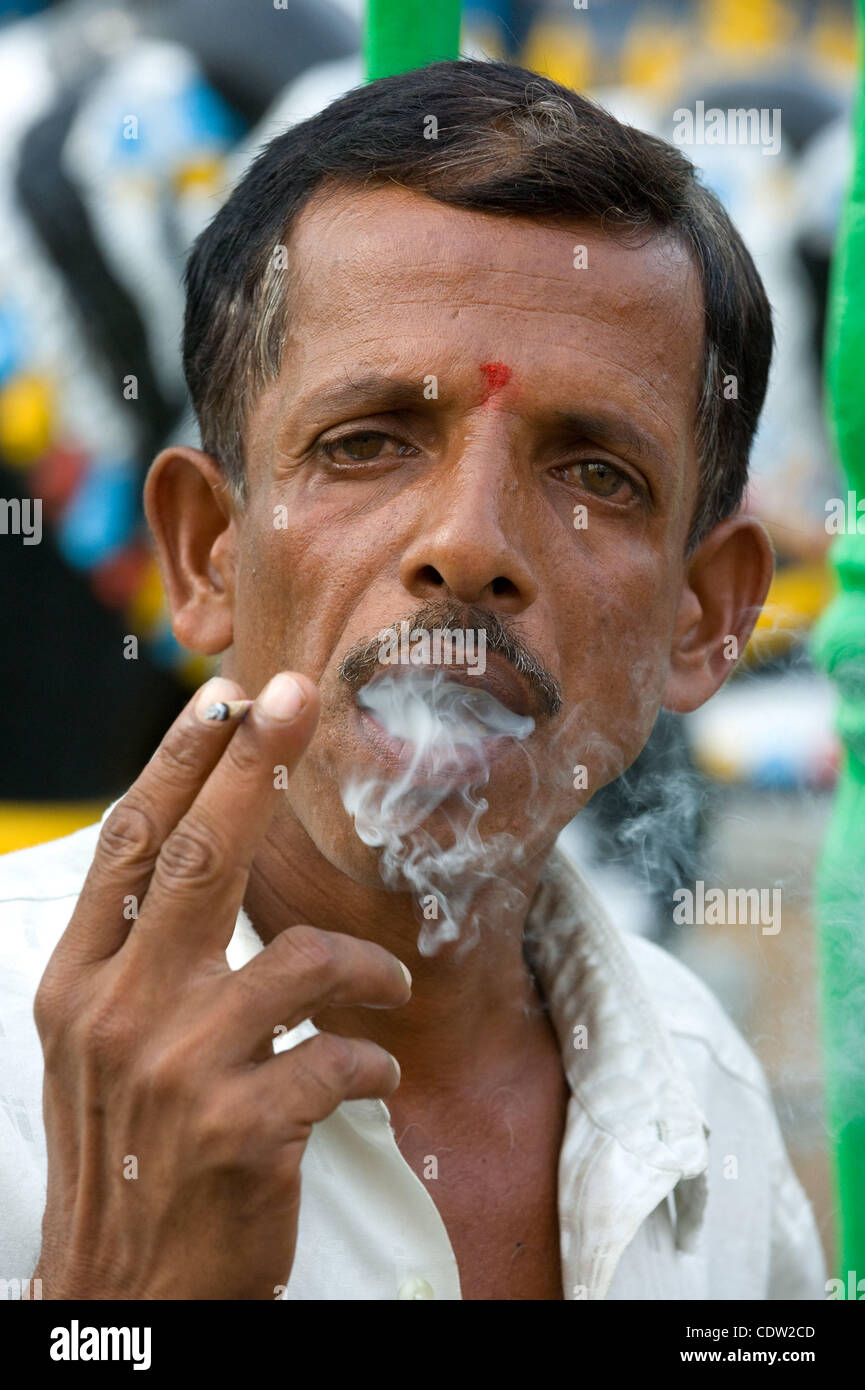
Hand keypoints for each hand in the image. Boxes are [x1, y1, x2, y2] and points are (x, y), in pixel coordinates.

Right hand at [32, 672, 408, 1298]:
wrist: (124, 1297)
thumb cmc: (131, 1154)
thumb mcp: (102, 1049)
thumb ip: (142, 960)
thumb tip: (200, 856)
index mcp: (79, 983)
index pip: (130, 848)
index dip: (177, 764)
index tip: (223, 699)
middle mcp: (115, 1012)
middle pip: (199, 858)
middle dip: (252, 766)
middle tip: (296, 698)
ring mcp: (173, 1069)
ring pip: (298, 959)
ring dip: (366, 965)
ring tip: (386, 989)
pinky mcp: (236, 1127)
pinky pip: (337, 1056)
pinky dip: (372, 1059)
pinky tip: (372, 1077)